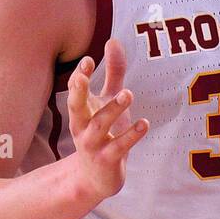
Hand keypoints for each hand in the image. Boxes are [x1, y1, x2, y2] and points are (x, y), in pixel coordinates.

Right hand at [65, 38, 148, 201]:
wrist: (96, 177)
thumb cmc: (103, 132)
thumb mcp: (108, 101)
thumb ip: (113, 72)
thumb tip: (113, 40)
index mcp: (82, 111)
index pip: (76, 90)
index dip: (81, 75)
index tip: (88, 59)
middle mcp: (83, 126)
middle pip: (76, 107)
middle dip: (78, 91)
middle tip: (82, 76)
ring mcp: (94, 144)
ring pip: (99, 126)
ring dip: (112, 109)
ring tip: (127, 93)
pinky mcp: (108, 160)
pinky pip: (119, 147)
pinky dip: (131, 135)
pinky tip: (144, 123)